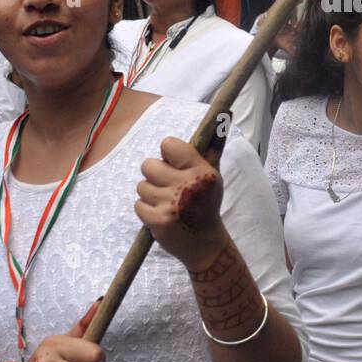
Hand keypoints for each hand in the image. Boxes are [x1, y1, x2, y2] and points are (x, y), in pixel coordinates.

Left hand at [135, 135, 228, 271]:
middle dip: (154, 175)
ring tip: (167, 202)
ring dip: (150, 194)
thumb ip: (211, 149)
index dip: (168, 154)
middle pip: (148, 164)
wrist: (205, 244)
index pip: (168, 145)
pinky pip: (138, 204)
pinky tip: (161, 214)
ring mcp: (172, 204)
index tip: (174, 164)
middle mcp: (187, 185)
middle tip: (168, 186)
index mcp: (201, 171)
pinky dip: (146, 210)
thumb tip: (223, 117)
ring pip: (141, 186)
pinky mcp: (158, 220)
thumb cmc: (206, 205)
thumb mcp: (213, 176)